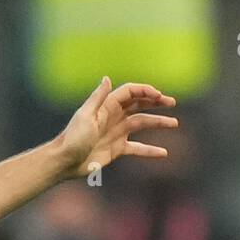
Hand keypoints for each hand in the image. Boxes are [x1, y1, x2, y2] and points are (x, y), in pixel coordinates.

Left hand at [57, 77, 178, 179]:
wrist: (65, 162)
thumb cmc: (73, 138)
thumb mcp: (85, 116)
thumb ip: (98, 98)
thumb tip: (107, 78)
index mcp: (107, 106)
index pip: (130, 93)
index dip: (145, 91)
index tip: (158, 95)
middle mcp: (114, 117)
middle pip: (139, 105)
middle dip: (156, 102)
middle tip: (171, 102)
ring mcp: (117, 133)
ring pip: (142, 124)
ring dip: (158, 122)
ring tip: (174, 123)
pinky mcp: (117, 149)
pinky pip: (137, 148)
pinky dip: (150, 150)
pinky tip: (163, 153)